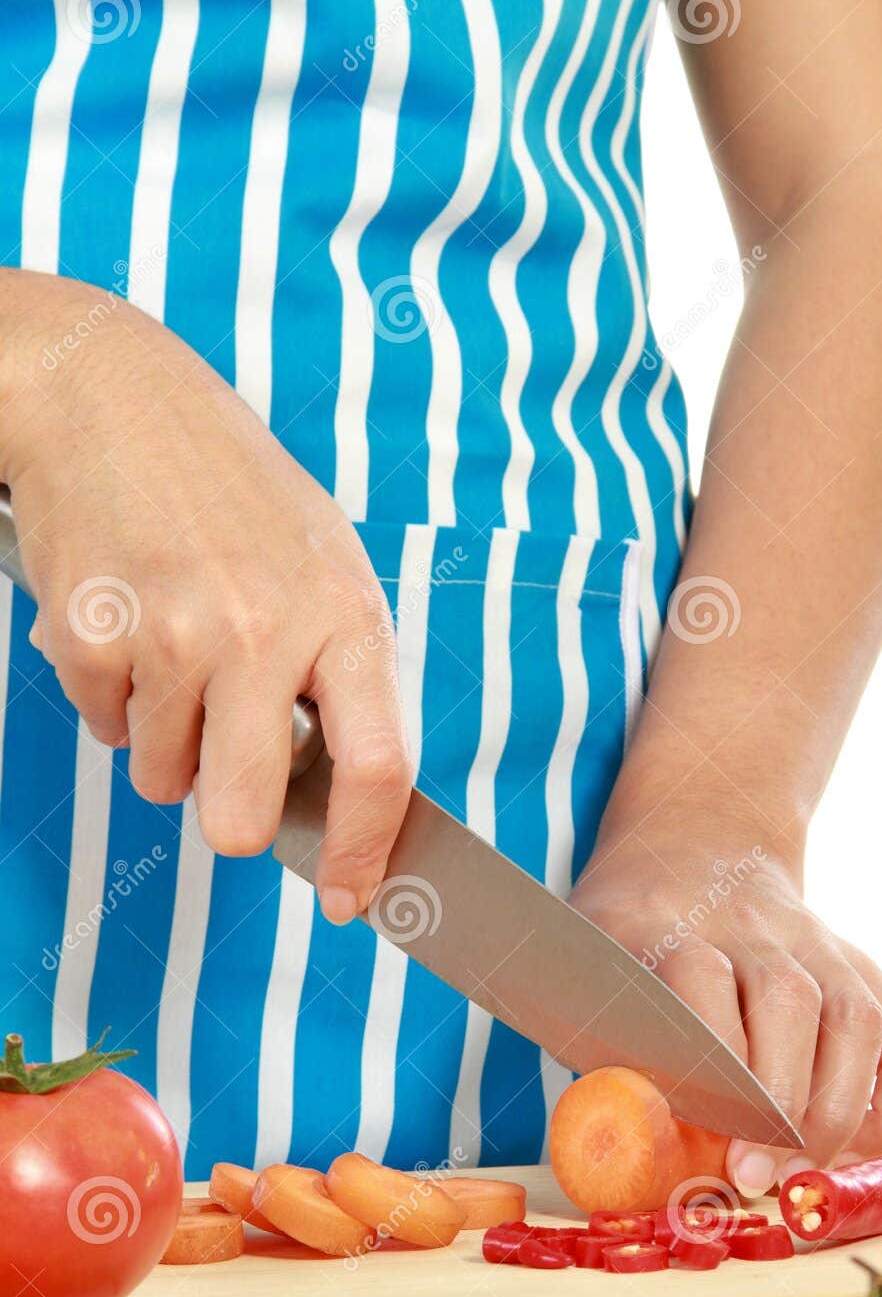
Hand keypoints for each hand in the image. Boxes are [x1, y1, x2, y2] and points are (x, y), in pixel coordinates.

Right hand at [0, 270, 410, 922]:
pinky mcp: (89, 638)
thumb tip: (341, 799)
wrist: (111, 397)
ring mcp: (172, 637)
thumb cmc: (231, 490)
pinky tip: (131, 623)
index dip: (366, 851)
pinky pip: (107, 729)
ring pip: (164, 781)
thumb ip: (339, 676)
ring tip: (177, 648)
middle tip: (227, 764)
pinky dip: (118, 698)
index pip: (377, 767)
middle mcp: (262, 632)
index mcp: (343, 615)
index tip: (354, 899)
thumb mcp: (324, 564)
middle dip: (234, 818)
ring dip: (170, 740)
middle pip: (245, 819)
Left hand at [570, 812, 881, 1190]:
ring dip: (834, 1110)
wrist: (696, 854)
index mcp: (664, 920)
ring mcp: (818, 944)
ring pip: (855, 1018)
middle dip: (777, 1100)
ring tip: (799, 1171)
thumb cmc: (628, 951)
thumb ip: (605, 1054)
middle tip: (751, 1171)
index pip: (700, 977)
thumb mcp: (586, 976)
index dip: (708, 1063)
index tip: (701, 1133)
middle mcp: (750, 924)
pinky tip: (855, 1153)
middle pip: (787, 998)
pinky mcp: (863, 973)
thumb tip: (628, 1149)